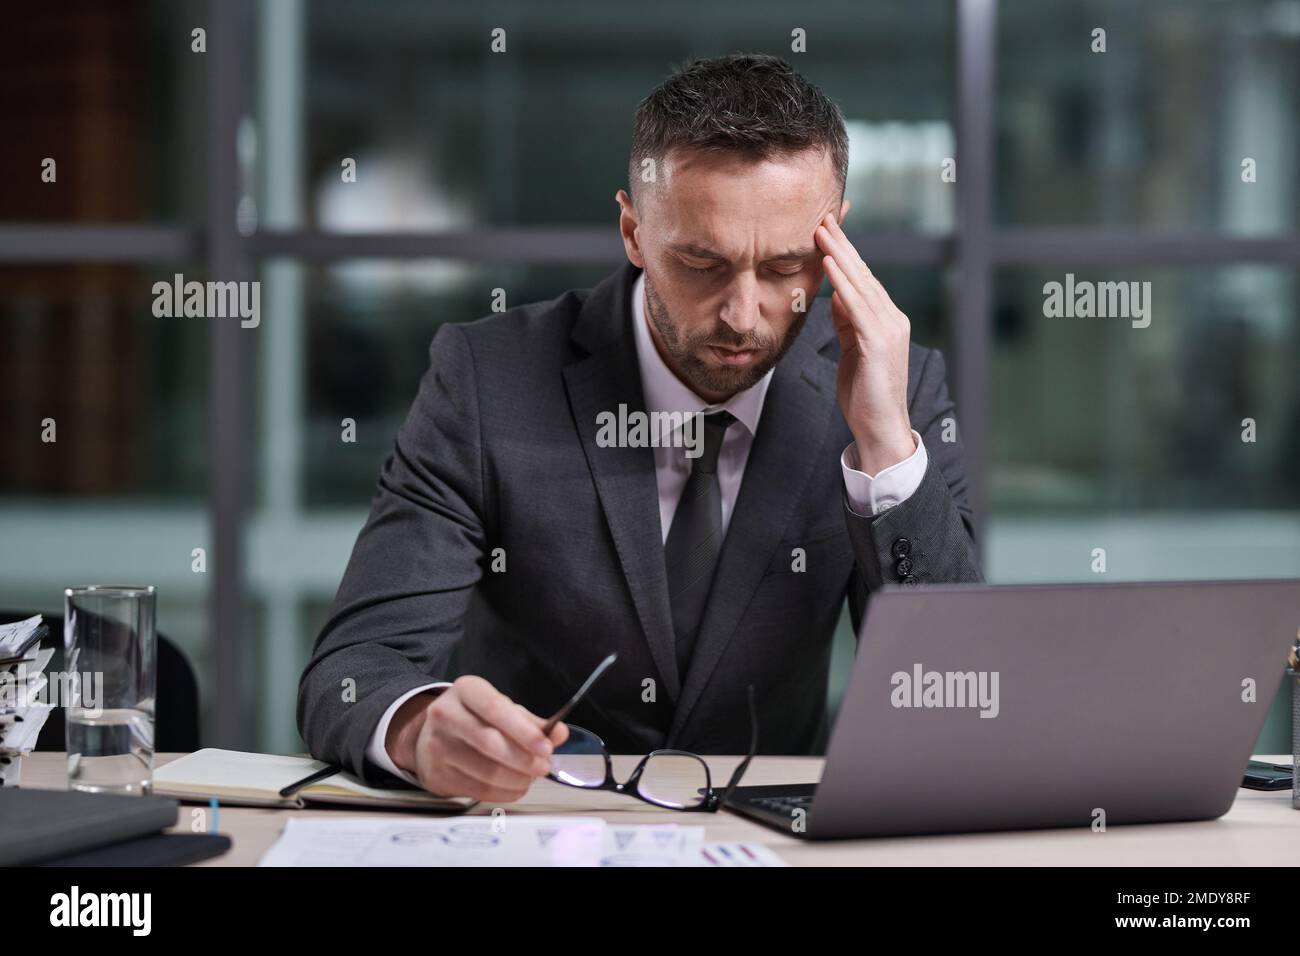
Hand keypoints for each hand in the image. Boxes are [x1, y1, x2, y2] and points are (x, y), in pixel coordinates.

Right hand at [387, 675, 568, 801]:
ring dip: (517, 779)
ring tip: (530, 776)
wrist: (430, 734)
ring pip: (486, 770)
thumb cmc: (474, 718)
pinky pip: (478, 789)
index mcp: (466, 690)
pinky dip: (504, 792)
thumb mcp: (502, 708)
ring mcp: (437, 746)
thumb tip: (559, 734)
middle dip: (524, 759)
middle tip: (543, 766)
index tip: (546, 747)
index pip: (496, 710)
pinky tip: (515, 786)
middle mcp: (445, 714)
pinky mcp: (436, 774)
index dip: (524, 732)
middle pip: (490, 742)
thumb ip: (531, 721)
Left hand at [814, 212, 915, 474]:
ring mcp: (889, 328)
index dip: (844, 254)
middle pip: (863, 274)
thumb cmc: (864, 395)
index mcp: (886, 320)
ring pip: (860, 283)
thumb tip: (834, 296)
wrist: (880, 428)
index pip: (863, 280)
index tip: (827, 230)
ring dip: (839, 255)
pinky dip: (842, 282)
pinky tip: (828, 264)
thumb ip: (847, 323)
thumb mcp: (852, 351)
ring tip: (821, 230)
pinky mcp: (879, 341)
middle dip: (842, 244)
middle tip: (823, 216)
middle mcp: (892, 318)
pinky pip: (857, 304)